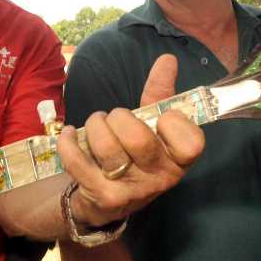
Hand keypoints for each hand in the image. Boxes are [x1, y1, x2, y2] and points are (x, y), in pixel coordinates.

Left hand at [57, 54, 203, 227]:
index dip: (174, 123)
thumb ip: (160, 94)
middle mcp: (160, 179)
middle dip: (119, 117)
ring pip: (108, 148)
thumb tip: (167, 59)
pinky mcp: (102, 196)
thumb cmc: (136, 154)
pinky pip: (78, 161)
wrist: (109, 201)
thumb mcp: (153, 126)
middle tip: (115, 118)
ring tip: (96, 124)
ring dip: (95, 125)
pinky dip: (69, 141)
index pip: (191, 143)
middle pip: (138, 139)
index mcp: (179, 160)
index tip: (161, 117)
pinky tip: (72, 134)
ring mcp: (131, 190)